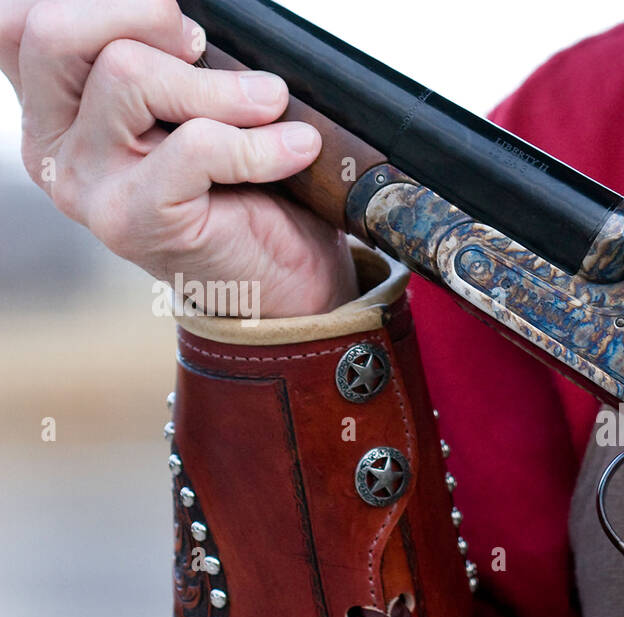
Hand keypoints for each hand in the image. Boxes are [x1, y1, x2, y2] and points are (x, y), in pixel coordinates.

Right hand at [0, 0, 356, 316]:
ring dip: (219, 85)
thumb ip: (166, 59)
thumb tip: (188, 18)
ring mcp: (87, 186)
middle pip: (58, 33)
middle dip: (147, 19)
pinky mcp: (135, 220)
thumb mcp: (190, 107)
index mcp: (52, 108)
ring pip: (128, 76)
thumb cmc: (239, 189)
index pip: (21, 22)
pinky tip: (294, 148)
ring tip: (271, 104)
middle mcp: (51, 146)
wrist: (276, 281)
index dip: (100, 5)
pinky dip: (259, 142)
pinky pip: (196, 145)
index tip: (176, 30)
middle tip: (205, 48)